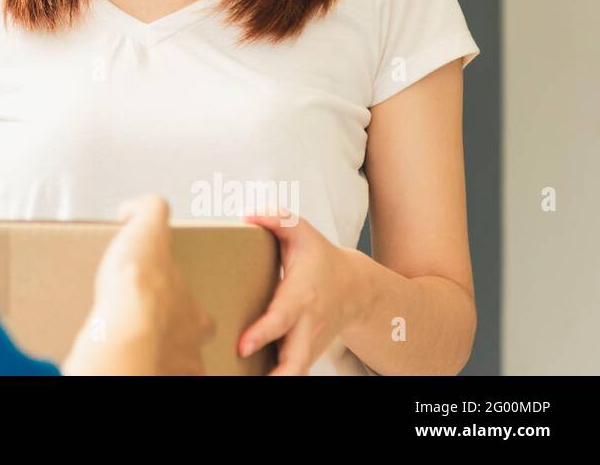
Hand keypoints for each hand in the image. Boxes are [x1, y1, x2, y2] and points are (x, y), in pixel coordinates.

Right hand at [63, 194, 213, 374]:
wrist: (122, 328)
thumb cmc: (138, 288)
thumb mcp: (149, 230)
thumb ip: (150, 210)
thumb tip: (138, 207)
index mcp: (195, 316)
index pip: (199, 315)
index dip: (181, 307)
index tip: (163, 301)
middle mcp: (190, 347)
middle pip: (186, 345)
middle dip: (170, 338)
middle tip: (144, 325)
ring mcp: (172, 370)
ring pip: (170, 366)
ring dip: (154, 356)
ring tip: (128, 343)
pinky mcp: (148, 378)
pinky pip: (147, 374)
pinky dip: (137, 367)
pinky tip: (117, 354)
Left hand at [239, 209, 372, 374]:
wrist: (356, 288)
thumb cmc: (321, 258)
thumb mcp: (303, 232)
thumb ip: (278, 219)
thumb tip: (249, 215)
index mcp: (302, 295)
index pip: (282, 318)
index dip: (263, 332)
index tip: (243, 345)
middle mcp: (308, 324)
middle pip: (296, 359)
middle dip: (278, 374)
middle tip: (248, 379)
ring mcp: (310, 342)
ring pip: (296, 371)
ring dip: (279, 379)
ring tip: (245, 384)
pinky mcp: (307, 352)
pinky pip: (293, 370)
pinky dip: (280, 378)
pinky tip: (256, 380)